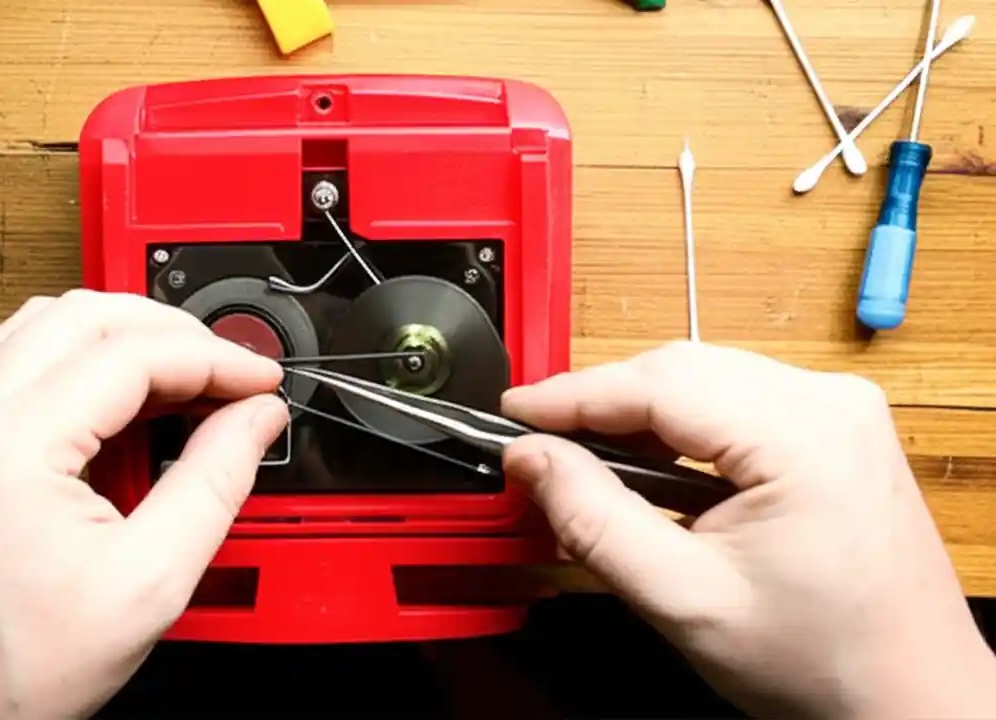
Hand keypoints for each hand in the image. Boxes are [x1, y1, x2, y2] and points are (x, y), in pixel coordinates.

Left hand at [0, 291, 287, 718]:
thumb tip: (255, 419)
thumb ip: (215, 483)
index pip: (132, 353)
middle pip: (84, 315)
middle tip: (229, 371)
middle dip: (171, 331)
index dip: (214, 357)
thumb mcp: (147, 582)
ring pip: (47, 327)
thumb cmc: (11, 671)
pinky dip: (84, 366)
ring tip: (185, 383)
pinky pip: (21, 366)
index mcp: (11, 444)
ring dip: (124, 339)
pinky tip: (126, 412)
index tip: (260, 380)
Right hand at [502, 342, 995, 718]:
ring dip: (638, 411)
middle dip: (601, 401)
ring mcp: (840, 410)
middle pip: (681, 369)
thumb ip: (594, 520)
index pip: (658, 383)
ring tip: (583, 457)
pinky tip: (645, 462)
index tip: (513, 413)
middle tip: (536, 440)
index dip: (572, 395)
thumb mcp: (685, 598)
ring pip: (705, 378)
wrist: (910, 698)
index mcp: (803, 435)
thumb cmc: (822, 661)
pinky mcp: (837, 427)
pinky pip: (736, 399)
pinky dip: (680, 424)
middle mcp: (830, 402)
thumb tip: (531, 458)